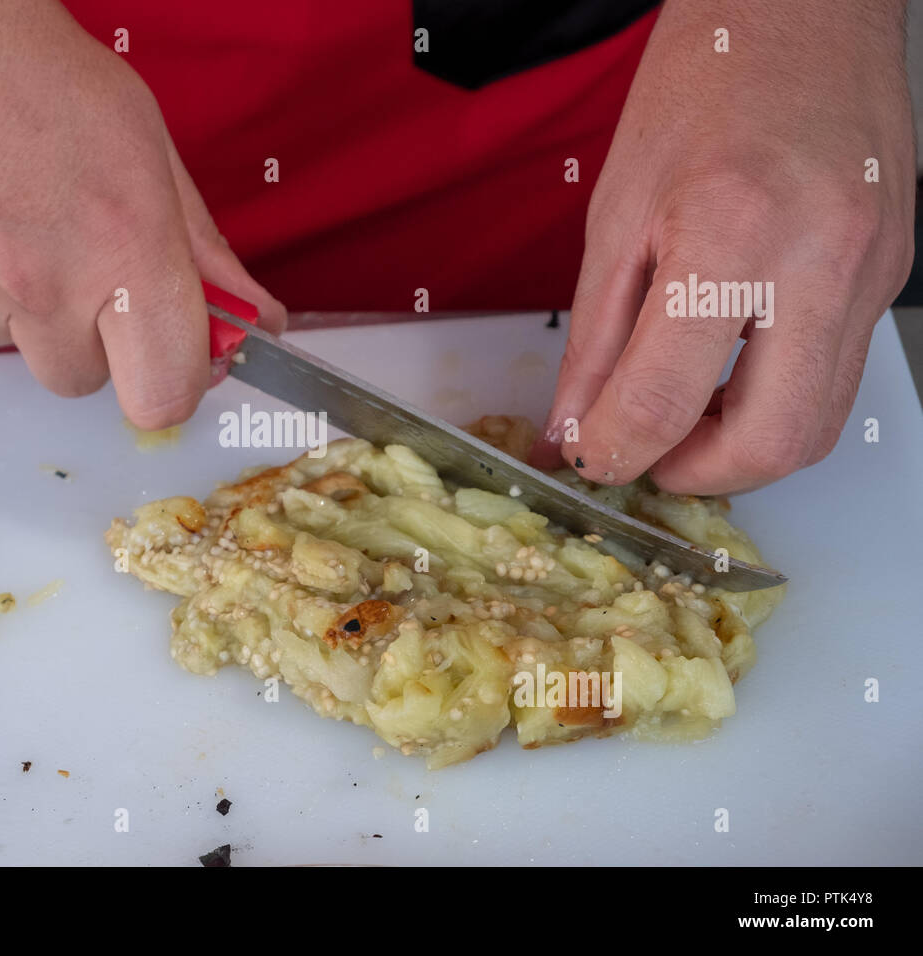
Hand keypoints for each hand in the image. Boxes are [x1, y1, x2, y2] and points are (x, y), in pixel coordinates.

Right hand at [0, 0, 285, 428]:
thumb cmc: (32, 67)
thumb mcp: (147, 148)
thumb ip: (202, 250)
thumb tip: (259, 320)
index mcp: (121, 251)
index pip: (163, 396)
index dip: (169, 383)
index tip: (164, 356)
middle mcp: (38, 285)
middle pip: (78, 378)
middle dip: (85, 338)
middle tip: (71, 258)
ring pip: (4, 340)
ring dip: (12, 301)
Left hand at [531, 0, 913, 493]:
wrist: (804, 7)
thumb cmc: (706, 83)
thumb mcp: (616, 213)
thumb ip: (594, 338)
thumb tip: (573, 426)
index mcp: (730, 233)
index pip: (665, 397)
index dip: (613, 450)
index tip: (588, 456)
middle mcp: (820, 260)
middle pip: (772, 441)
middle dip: (697, 474)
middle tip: (645, 456)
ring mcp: (872, 272)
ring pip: (818, 424)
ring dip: (741, 449)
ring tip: (681, 419)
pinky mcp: (891, 276)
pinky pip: (836, 376)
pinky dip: (776, 402)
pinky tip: (728, 377)